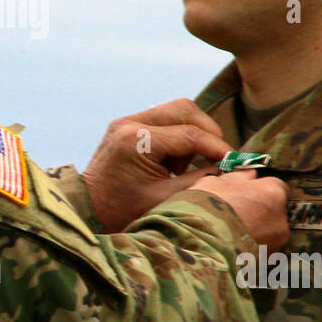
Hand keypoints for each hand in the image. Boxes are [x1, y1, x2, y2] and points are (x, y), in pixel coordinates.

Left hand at [81, 98, 232, 232]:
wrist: (86, 211)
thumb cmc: (123, 211)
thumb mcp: (166, 199)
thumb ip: (200, 180)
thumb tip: (231, 169)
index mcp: (136, 141)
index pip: (189, 134)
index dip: (217, 148)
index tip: (235, 162)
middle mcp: (129, 123)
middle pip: (185, 109)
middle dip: (208, 132)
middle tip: (218, 158)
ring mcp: (126, 121)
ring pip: (176, 111)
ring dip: (193, 134)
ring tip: (187, 166)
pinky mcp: (127, 125)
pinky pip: (164, 120)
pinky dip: (178, 137)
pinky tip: (173, 164)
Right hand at [192, 169, 288, 252]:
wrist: (196, 246)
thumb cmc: (205, 209)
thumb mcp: (215, 182)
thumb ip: (237, 178)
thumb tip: (248, 174)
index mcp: (272, 193)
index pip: (275, 186)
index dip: (258, 189)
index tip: (243, 193)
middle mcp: (281, 220)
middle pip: (273, 211)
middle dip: (258, 212)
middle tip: (232, 214)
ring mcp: (275, 245)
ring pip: (267, 233)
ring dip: (254, 232)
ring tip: (228, 233)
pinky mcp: (265, 264)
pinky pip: (259, 251)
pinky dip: (249, 249)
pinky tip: (229, 247)